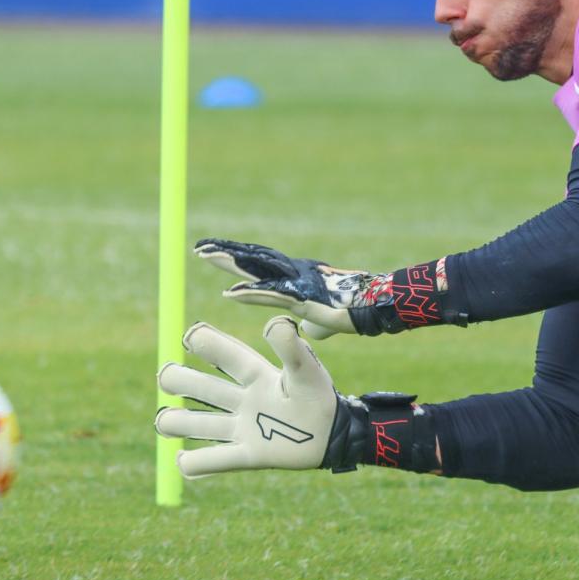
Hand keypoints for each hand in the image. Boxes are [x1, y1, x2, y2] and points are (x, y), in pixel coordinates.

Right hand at [155, 317, 338, 477]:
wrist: (335, 435)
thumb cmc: (318, 395)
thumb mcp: (307, 368)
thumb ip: (291, 347)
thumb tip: (274, 324)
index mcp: (255, 374)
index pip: (223, 353)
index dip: (204, 342)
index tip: (192, 336)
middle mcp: (242, 399)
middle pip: (197, 385)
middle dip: (176, 378)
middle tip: (169, 378)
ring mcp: (242, 428)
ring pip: (193, 422)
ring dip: (174, 421)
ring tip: (169, 421)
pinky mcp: (248, 455)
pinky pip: (212, 461)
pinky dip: (193, 463)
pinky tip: (186, 460)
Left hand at [194, 238, 383, 338]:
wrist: (378, 306)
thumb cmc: (355, 311)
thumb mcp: (327, 320)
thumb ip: (315, 324)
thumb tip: (307, 332)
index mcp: (295, 279)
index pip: (260, 266)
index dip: (237, 258)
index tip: (213, 251)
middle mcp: (293, 275)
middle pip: (254, 262)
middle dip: (226, 254)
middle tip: (200, 247)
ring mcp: (297, 285)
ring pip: (258, 271)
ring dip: (231, 265)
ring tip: (206, 257)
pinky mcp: (303, 300)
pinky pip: (272, 295)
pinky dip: (250, 294)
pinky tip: (231, 293)